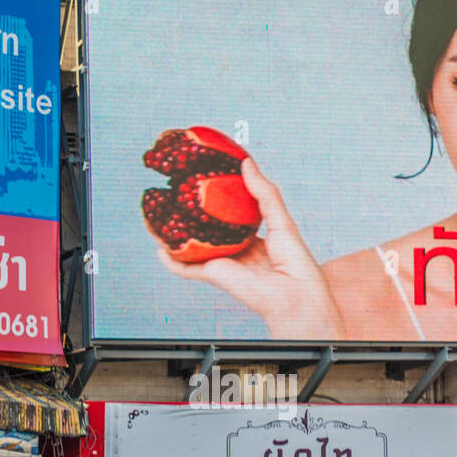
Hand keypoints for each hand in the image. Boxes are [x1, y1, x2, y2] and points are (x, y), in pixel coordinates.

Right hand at [157, 158, 346, 337]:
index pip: (233, 218)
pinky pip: (188, 268)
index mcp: (256, 240)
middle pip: (210, 232)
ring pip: (195, 249)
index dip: (220, 202)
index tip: (207, 185)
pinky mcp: (215, 275)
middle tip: (179, 199)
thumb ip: (264, 192)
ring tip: (161, 220)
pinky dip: (173, 261)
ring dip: (178, 237)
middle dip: (194, 218)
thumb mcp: (280, 217)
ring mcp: (225, 263)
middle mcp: (238, 252)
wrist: (293, 293)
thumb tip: (247, 164)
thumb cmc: (295, 261)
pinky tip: (160, 249)